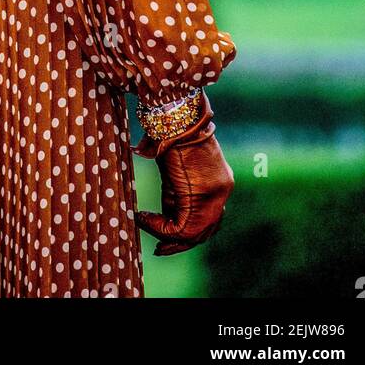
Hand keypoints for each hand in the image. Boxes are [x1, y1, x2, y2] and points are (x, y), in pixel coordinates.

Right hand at [134, 92, 233, 256]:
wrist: (175, 115)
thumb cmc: (170, 134)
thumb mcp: (175, 170)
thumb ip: (177, 195)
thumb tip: (166, 215)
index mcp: (218, 185)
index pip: (206, 222)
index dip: (184, 234)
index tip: (161, 233)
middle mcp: (222, 192)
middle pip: (204, 231)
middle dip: (178, 242)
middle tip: (159, 249)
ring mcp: (217, 193)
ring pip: (194, 232)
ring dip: (167, 234)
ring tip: (146, 224)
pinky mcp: (204, 193)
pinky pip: (183, 225)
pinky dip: (160, 226)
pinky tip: (143, 216)